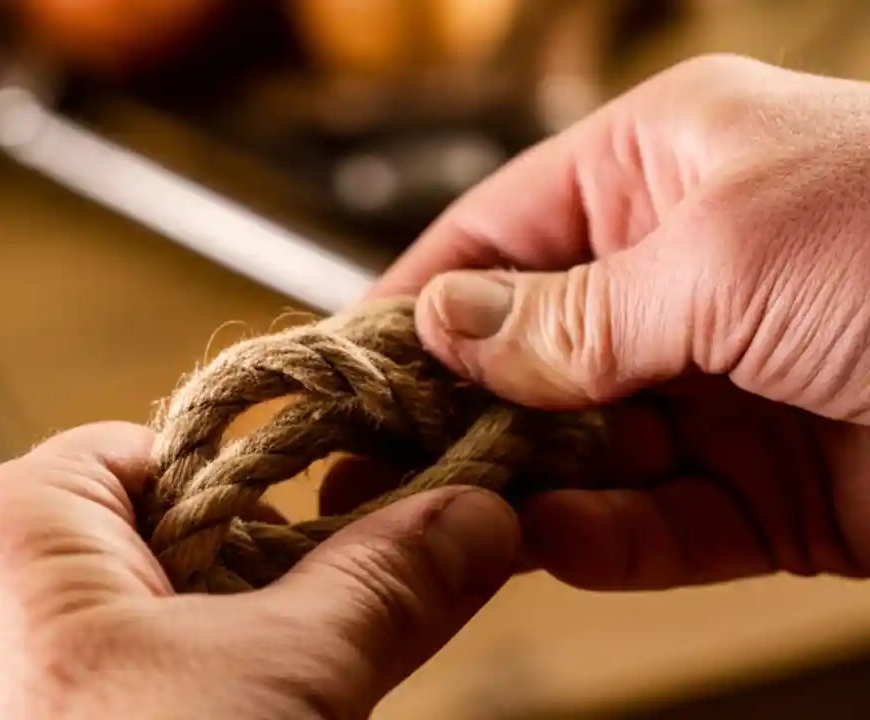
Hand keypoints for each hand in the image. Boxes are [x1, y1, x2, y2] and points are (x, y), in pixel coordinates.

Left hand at [0, 422, 517, 718]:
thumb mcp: (290, 679)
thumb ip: (383, 579)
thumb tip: (477, 512)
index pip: (136, 453)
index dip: (233, 494)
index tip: (301, 551)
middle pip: (108, 543)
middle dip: (208, 588)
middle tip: (277, 652)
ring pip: (77, 628)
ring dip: (167, 659)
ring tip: (223, 713)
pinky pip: (35, 695)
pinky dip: (113, 709)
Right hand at [372, 54, 869, 589]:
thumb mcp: (731, 249)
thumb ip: (575, 308)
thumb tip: (444, 325)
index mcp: (667, 171)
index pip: (500, 233)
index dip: (418, 298)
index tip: (345, 362)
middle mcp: (685, 275)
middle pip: (525, 351)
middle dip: (451, 406)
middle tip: (363, 464)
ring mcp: (722, 388)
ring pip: (578, 447)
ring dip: (513, 482)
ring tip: (435, 515)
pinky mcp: (768, 492)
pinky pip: (655, 521)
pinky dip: (598, 538)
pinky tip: (545, 545)